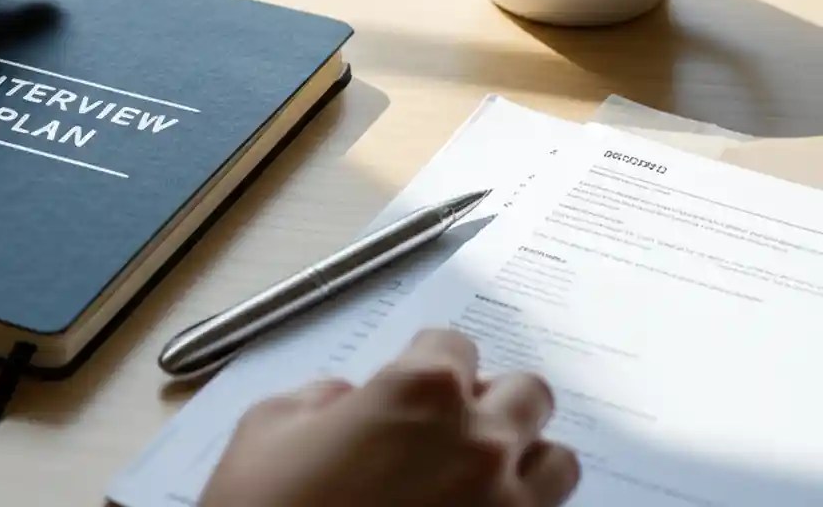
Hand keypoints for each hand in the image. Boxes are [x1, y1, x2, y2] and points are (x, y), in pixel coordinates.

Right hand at [199, 329, 580, 506]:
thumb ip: (318, 399)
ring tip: (477, 477)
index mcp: (420, 391)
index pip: (454, 345)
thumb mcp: (266, 430)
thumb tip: (345, 402)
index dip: (426, 361)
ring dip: (522, 459)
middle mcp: (478, 441)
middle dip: (492, 402)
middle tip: (451, 426)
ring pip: (556, 462)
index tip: (410, 382)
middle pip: (527, 394)